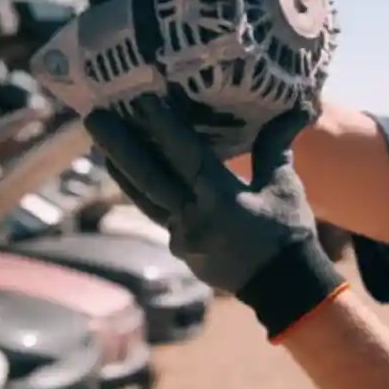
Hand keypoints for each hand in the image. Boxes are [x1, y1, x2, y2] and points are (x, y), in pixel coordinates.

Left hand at [85, 96, 344, 337]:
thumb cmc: (288, 234)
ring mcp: (181, 237)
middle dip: (118, 145)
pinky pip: (158, 213)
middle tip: (93, 117)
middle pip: (147, 177)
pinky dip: (144, 191)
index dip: (163, 126)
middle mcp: (193, 218)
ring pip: (143, 198)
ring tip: (100, 145)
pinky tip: (134, 174)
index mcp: (220, 199)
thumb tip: (296, 107)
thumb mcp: (284, 187)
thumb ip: (274, 147)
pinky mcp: (180, 248)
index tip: (141, 99)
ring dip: (121, 169)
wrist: (284, 289)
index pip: (185, 155)